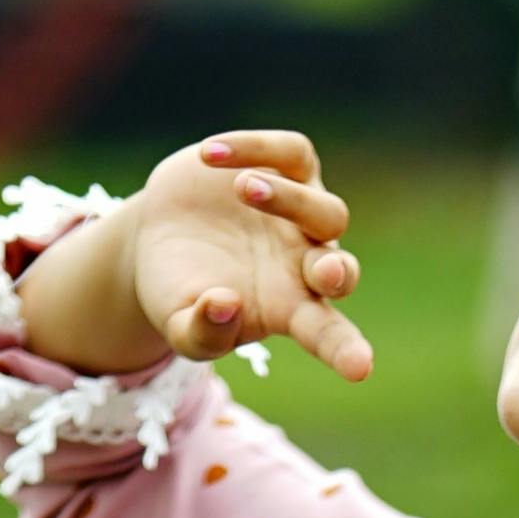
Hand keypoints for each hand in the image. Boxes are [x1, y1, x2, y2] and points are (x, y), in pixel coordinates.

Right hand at [20, 130, 375, 387]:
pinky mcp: (285, 168)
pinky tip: (209, 156)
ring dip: (291, 201)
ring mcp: (302, 215)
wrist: (159, 236)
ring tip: (243, 190)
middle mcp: (305, 264)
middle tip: (325, 272)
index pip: (326, 334)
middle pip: (340, 269)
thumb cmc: (180, 292)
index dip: (344, 350)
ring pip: (326, 210)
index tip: (359, 368)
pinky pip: (290, 154)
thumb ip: (202, 330)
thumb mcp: (180, 325)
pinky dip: (256, 149)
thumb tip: (225, 305)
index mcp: (290, 310)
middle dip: (337, 272)